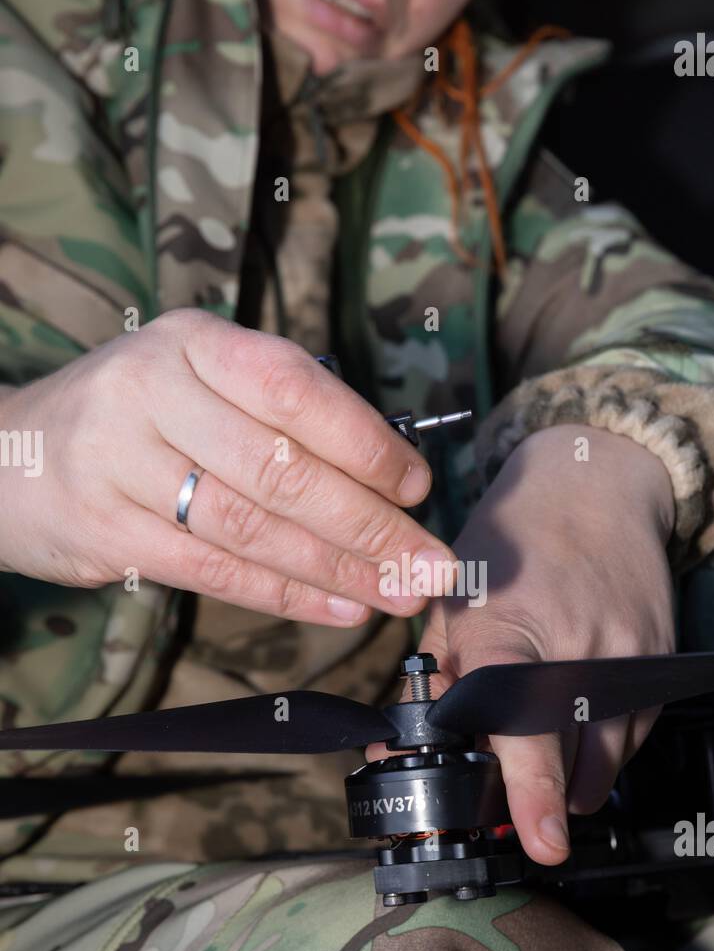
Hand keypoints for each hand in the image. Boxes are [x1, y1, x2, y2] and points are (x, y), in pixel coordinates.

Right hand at [0, 310, 455, 624]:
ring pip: (252, 527)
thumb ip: (277, 412)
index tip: (418, 488)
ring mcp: (120, 462)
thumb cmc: (135, 418)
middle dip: (372, 526)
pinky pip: (214, 571)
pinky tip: (340, 608)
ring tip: (398, 595)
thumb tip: (392, 476)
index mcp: (193, 342)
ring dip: (338, 570)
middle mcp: (153, 391)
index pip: (297, 390)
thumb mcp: (196, 380)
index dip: (367, 444)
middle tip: (433, 566)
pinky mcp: (105, 530)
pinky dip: (286, 594)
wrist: (8, 453)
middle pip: (282, 469)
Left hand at [370, 422, 675, 864]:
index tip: (541, 838)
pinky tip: (576, 724)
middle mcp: (577, 646)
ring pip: (609, 761)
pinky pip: (634, 737)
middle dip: (545, 803)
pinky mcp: (659, 661)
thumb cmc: (510, 547)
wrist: (592, 489)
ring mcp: (627, 655)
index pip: (521, 723)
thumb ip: (433, 684)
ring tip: (542, 758)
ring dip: (573, 782)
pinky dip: (604, 749)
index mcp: (509, 631)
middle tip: (518, 814)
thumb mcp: (454, 606)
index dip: (531, 786)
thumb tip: (398, 753)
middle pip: (572, 759)